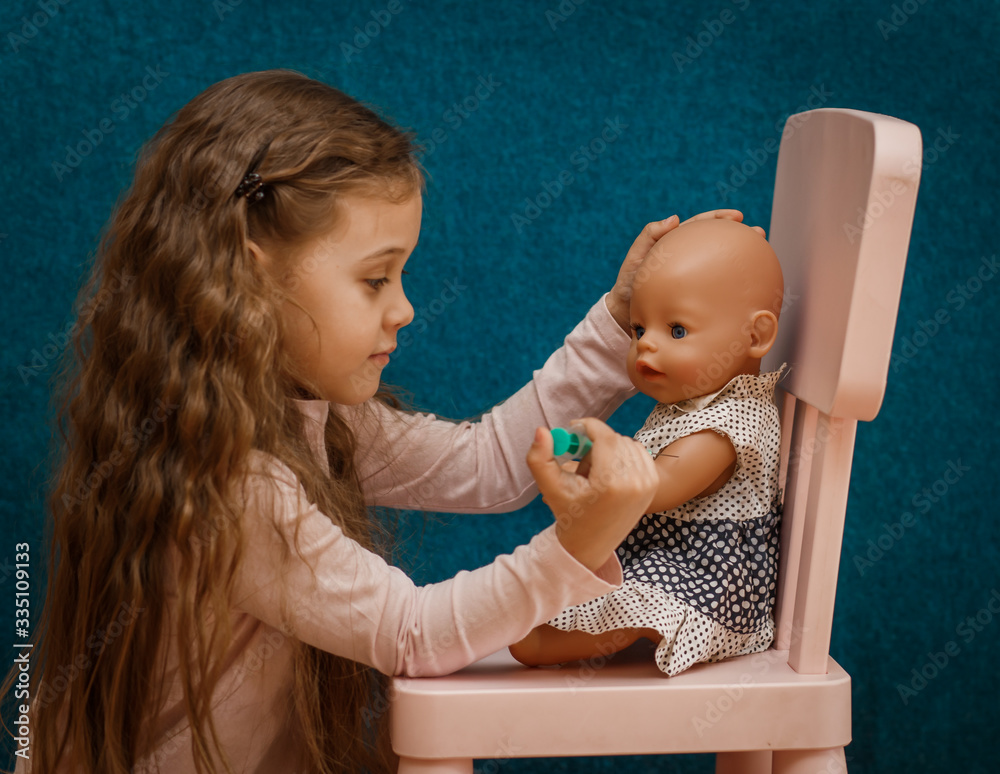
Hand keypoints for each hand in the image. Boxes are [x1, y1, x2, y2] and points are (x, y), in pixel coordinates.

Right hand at [527, 418, 656, 571]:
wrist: (591, 544)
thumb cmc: (568, 514)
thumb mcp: (549, 487)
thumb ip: (540, 457)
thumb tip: (542, 430)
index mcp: (611, 484)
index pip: (605, 437)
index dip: (588, 426)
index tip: (573, 428)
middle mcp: (635, 483)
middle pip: (614, 439)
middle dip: (594, 442)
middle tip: (579, 460)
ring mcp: (647, 484)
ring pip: (626, 443)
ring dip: (608, 449)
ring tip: (595, 472)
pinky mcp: (653, 484)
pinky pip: (638, 451)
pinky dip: (622, 454)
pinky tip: (609, 473)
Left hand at [605, 209, 764, 332]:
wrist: (625, 314)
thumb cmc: (628, 285)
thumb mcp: (636, 258)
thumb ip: (650, 236)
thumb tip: (674, 218)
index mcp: (677, 245)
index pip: (701, 226)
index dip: (719, 219)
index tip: (737, 216)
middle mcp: (689, 259)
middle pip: (718, 242)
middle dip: (739, 236)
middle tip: (758, 233)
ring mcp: (694, 278)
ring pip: (721, 264)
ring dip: (740, 258)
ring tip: (761, 253)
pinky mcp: (696, 296)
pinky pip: (716, 287)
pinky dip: (732, 283)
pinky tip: (746, 286)